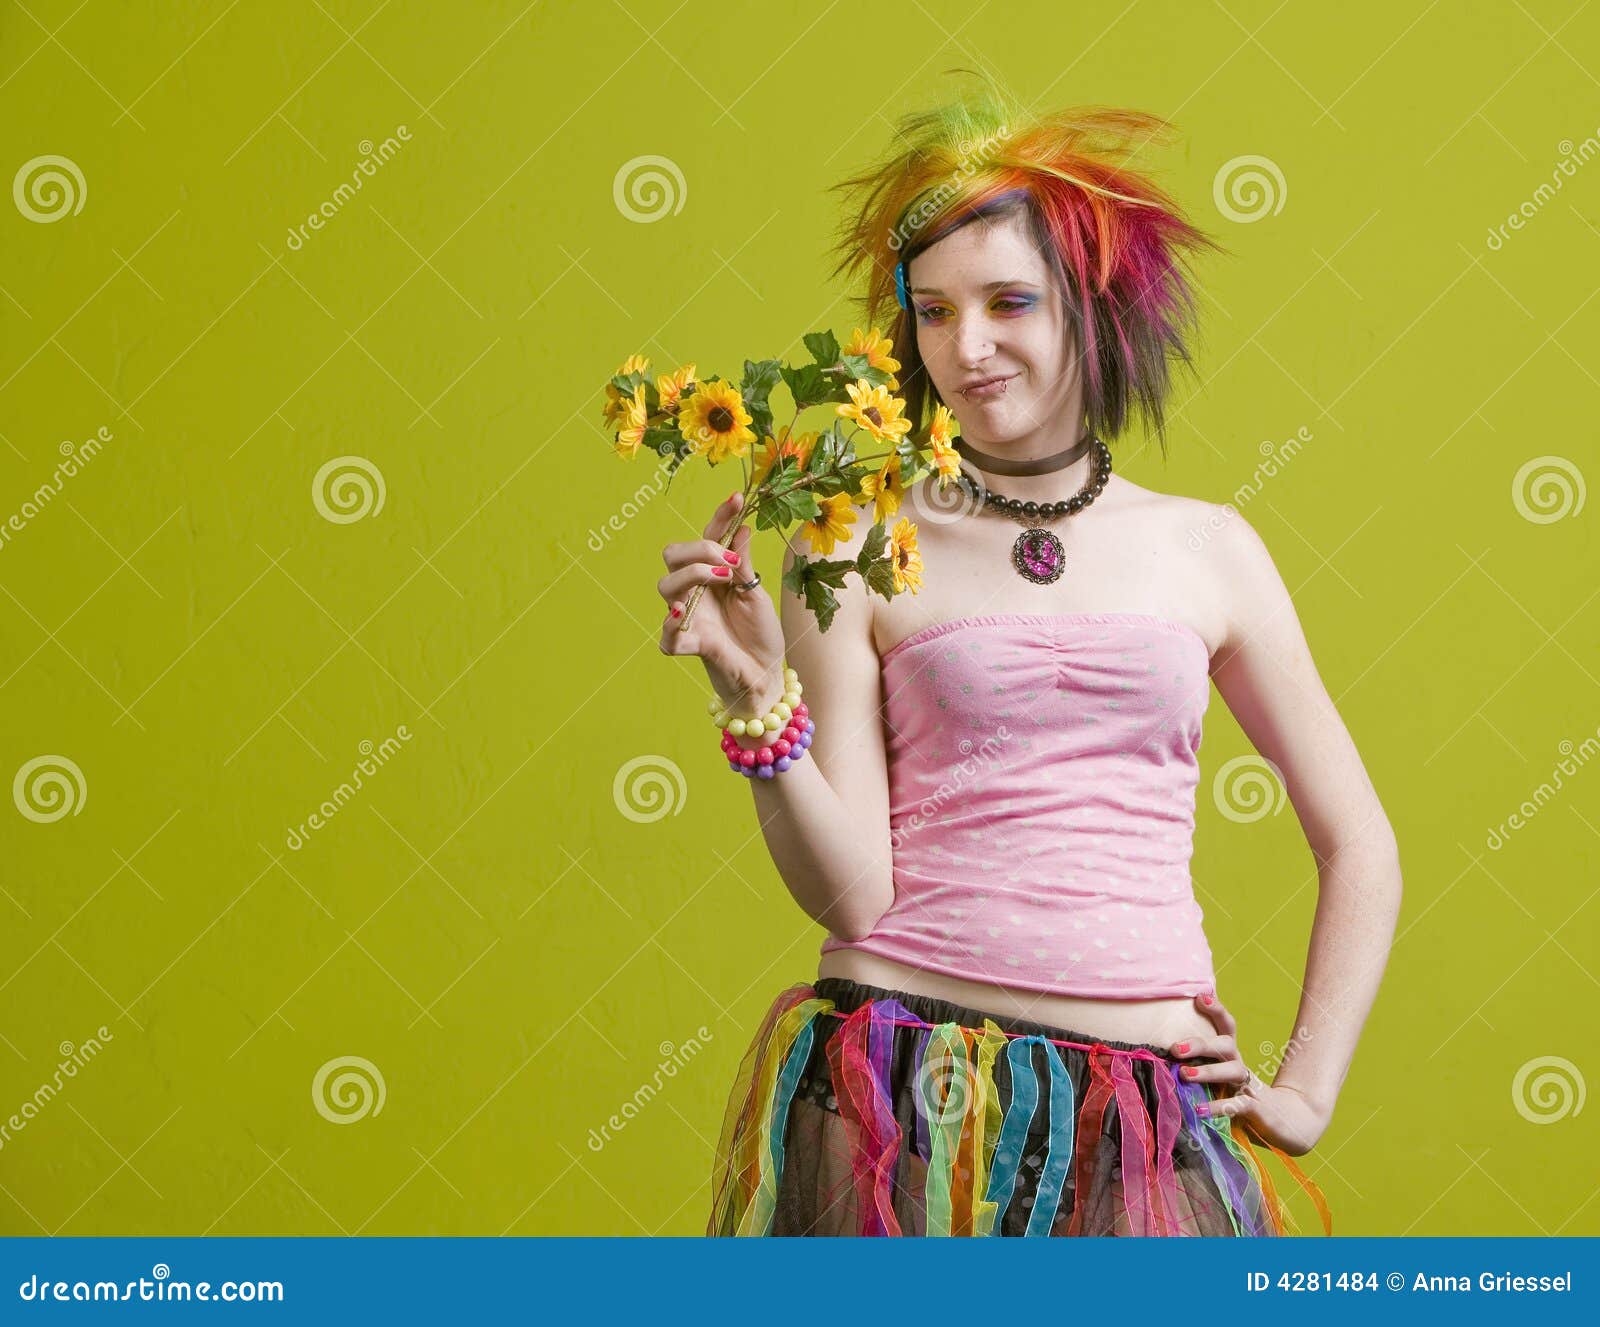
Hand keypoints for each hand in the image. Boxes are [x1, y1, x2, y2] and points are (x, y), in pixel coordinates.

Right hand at [657, 491, 786, 711]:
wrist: (767, 675)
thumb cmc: (761, 635)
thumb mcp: (757, 594)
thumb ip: (745, 565)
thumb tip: (742, 527)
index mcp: (714, 575)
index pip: (708, 538)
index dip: (719, 518)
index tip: (738, 499)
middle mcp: (696, 592)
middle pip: (673, 555)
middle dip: (699, 550)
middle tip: (730, 563)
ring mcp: (689, 618)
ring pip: (665, 585)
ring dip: (692, 575)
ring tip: (724, 581)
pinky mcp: (690, 646)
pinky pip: (667, 636)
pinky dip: (671, 625)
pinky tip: (682, 614)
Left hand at [1169, 989, 1328, 1156]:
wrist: (1286, 1122)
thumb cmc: (1239, 1097)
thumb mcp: (1217, 1080)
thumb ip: (1196, 1069)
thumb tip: (1159, 1059)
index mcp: (1230, 1056)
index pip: (1226, 1027)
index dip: (1216, 1010)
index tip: (1200, 996)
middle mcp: (1239, 1065)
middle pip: (1225, 1045)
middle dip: (1201, 1044)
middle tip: (1176, 1048)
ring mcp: (1250, 1086)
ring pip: (1233, 1071)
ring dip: (1208, 1072)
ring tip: (1185, 1075)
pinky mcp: (1256, 1109)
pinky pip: (1238, 1104)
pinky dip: (1219, 1106)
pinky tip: (1200, 1109)